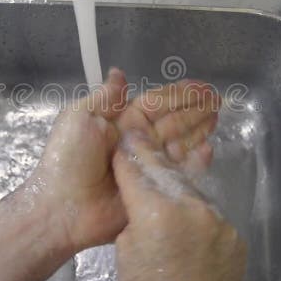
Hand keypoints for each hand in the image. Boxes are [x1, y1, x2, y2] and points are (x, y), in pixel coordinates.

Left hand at [29, 70, 220, 252]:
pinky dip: (195, 162)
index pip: (156, 103)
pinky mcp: (153, 190)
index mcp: (120, 123)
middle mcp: (137, 142)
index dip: (179, 94)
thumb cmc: (68, 158)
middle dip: (195, 109)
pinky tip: (208, 149)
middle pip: (173, 121)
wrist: (62, 207)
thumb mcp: (80, 118)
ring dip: (198, 130)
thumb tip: (119, 72)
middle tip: (218, 99)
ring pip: (179, 144)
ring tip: (217, 117)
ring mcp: (147, 166)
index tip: (201, 86)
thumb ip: (105, 98)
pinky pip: (178, 173)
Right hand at [113, 130, 246, 280]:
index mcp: (158, 211)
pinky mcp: (236, 235)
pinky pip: (210, 214)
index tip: (126, 137)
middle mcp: (194, 207)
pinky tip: (185, 222)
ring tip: (162, 185)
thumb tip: (141, 190)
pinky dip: (196, 214)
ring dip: (176, 187)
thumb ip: (134, 210)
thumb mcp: (125, 249)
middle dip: (152, 159)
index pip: (137, 169)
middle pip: (168, 172)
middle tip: (142, 141)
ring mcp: (220, 221)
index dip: (128, 153)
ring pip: (191, 192)